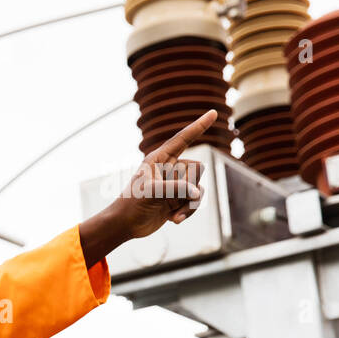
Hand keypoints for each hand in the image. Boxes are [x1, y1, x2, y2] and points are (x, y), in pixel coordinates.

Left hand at [116, 109, 216, 237]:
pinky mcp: (178, 198)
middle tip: (165, 197)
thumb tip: (197, 193)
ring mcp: (175, 183)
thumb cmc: (132, 203)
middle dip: (187, 186)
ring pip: (198, 188)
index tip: (213, 113)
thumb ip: (176, 189)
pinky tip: (173, 220)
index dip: (199, 126)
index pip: (183, 139)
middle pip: (197, 169)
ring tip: (172, 214)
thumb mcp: (152, 192)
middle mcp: (169, 168)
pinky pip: (195, 201)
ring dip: (188, 204)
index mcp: (159, 158)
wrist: (125, 224)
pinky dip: (187, 211)